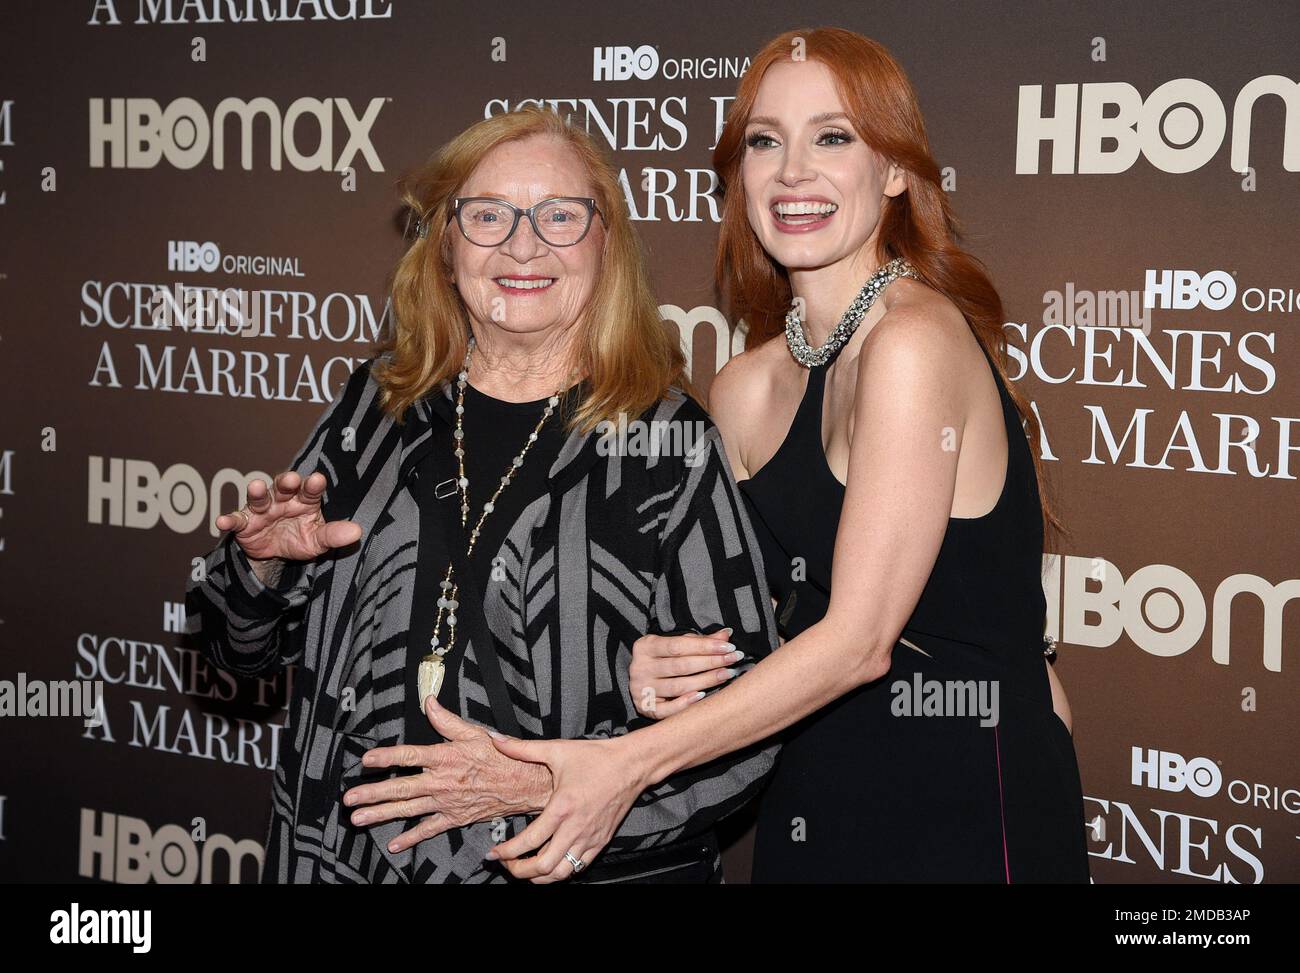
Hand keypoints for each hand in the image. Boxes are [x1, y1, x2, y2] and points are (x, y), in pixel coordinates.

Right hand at [216, 470, 361, 579]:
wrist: (276, 555)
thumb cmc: (300, 538)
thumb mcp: (318, 540)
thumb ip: (334, 535)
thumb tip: (357, 532)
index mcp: (304, 500)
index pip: (311, 490)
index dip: (313, 485)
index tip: (318, 480)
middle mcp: (282, 500)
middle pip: (284, 487)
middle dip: (286, 481)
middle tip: (291, 479)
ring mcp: (262, 510)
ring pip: (259, 498)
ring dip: (256, 492)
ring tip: (256, 487)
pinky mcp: (245, 524)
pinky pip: (236, 520)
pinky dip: (229, 520)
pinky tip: (222, 522)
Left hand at [342, 695, 552, 853]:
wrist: (524, 784)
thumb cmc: (501, 756)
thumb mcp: (475, 732)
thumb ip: (447, 720)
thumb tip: (428, 702)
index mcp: (445, 757)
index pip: (409, 755)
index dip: (386, 758)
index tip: (365, 761)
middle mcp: (441, 781)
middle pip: (400, 787)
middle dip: (372, 794)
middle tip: (349, 799)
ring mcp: (446, 802)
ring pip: (407, 809)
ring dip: (381, 814)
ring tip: (358, 819)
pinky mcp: (454, 818)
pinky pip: (429, 829)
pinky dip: (411, 838)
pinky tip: (393, 844)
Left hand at [484, 733, 648, 882]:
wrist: (632, 764)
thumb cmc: (596, 757)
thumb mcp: (557, 749)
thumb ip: (523, 748)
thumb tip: (496, 740)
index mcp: (562, 808)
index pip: (529, 841)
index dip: (507, 852)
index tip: (493, 853)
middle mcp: (575, 828)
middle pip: (542, 866)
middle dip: (518, 870)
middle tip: (506, 864)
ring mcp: (590, 838)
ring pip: (561, 873)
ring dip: (539, 876)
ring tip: (525, 869)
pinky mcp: (601, 842)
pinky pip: (578, 867)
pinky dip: (561, 871)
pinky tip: (551, 863)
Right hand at [629, 628, 739, 718]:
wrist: (641, 681)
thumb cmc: (664, 660)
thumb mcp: (677, 645)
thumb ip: (700, 641)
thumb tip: (727, 635)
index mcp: (645, 647)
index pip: (678, 645)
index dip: (705, 646)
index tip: (728, 647)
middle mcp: (640, 668)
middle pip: (680, 666)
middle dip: (710, 662)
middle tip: (734, 660)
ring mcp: (641, 690)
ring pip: (678, 687)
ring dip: (706, 681)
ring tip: (727, 675)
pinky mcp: (645, 708)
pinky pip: (667, 710)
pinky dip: (685, 704)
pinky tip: (703, 696)